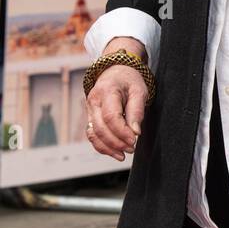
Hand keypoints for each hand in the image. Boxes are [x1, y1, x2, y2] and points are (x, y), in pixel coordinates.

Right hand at [85, 37, 148, 159]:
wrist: (116, 72)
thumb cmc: (129, 81)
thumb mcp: (139, 91)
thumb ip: (137, 111)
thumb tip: (135, 132)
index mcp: (106, 91)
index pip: (110, 116)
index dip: (122, 132)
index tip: (134, 140)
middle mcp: (93, 101)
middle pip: (100, 128)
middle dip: (116, 142)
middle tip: (132, 149)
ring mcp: (89, 110)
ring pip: (93, 134)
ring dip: (108, 148)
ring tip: (123, 155)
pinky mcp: (90, 118)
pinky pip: (92, 135)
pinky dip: (102, 147)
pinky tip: (115, 153)